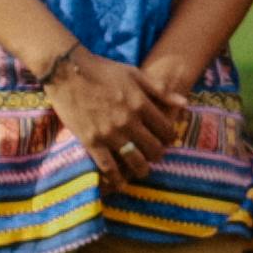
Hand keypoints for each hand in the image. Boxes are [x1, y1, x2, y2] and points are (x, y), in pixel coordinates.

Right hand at [42, 42, 182, 175]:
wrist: (67, 71)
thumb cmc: (102, 70)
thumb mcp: (134, 74)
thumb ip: (159, 90)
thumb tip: (184, 103)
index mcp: (140, 103)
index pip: (165, 129)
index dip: (169, 137)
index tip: (166, 139)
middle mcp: (128, 121)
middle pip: (153, 148)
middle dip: (158, 154)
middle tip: (155, 156)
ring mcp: (110, 133)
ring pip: (134, 160)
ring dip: (142, 169)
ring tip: (142, 171)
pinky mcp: (91, 141)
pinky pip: (107, 166)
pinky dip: (115, 177)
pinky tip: (119, 182)